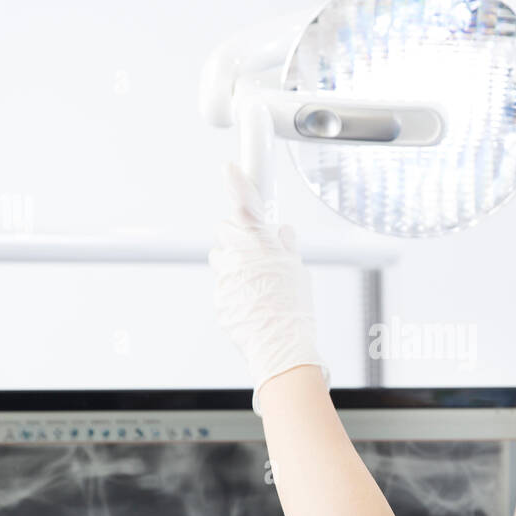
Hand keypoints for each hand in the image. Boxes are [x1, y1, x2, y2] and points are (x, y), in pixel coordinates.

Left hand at [208, 161, 329, 414]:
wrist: (280, 348)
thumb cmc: (293, 311)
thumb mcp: (298, 271)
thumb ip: (286, 246)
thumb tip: (281, 232)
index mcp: (260, 245)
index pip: (245, 205)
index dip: (237, 183)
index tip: (229, 168)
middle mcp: (237, 257)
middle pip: (227, 232)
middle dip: (238, 237)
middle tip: (258, 253)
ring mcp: (224, 279)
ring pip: (223, 260)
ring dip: (235, 265)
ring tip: (258, 286)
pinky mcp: (218, 299)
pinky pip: (223, 286)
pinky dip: (235, 291)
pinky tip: (253, 304)